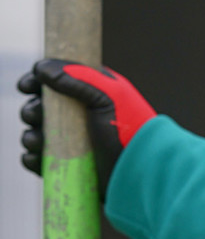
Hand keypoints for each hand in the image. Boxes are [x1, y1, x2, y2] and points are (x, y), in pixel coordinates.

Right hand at [18, 58, 155, 195]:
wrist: (141, 170)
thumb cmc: (130, 129)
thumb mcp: (109, 96)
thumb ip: (79, 78)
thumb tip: (42, 68)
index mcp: (92, 92)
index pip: (55, 80)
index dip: (37, 81)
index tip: (28, 86)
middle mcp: (81, 115)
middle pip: (41, 107)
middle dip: (32, 110)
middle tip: (37, 115)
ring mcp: (74, 140)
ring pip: (37, 133)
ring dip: (31, 135)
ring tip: (39, 139)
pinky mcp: (69, 164)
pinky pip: (39, 159)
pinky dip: (32, 158)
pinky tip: (37, 156)